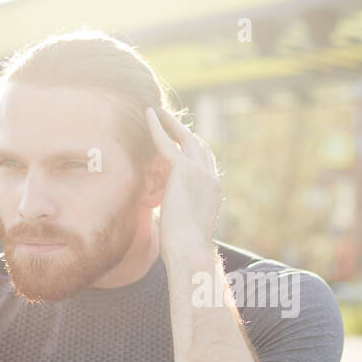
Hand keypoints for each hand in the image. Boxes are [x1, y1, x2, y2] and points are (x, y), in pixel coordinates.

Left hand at [145, 106, 221, 254]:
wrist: (190, 249)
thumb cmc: (185, 247)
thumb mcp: (186, 225)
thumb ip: (180, 212)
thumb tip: (166, 216)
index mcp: (213, 190)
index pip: (205, 161)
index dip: (193, 148)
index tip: (181, 140)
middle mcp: (209, 177)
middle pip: (198, 144)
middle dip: (184, 131)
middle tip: (169, 119)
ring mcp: (199, 172)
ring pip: (185, 138)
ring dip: (172, 123)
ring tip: (158, 112)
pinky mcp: (183, 170)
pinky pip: (167, 142)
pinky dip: (157, 127)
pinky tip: (148, 114)